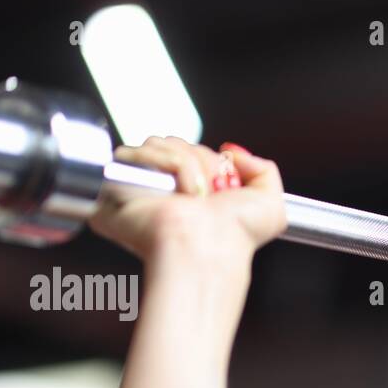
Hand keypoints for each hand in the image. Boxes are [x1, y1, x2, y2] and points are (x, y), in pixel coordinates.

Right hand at [88, 136, 288, 263]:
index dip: (212, 161)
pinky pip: (134, 152)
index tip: (223, 185)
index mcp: (191, 190)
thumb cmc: (234, 237)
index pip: (193, 149)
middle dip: (200, 160)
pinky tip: (175, 194)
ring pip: (158, 142)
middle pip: (175, 140)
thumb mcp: (272, 205)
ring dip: (185, 165)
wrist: (208, 246)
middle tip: (207, 193)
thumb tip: (235, 153)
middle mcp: (164, 188)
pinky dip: (165, 165)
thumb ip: (265, 170)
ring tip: (192, 196)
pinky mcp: (115, 188)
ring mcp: (139, 187)